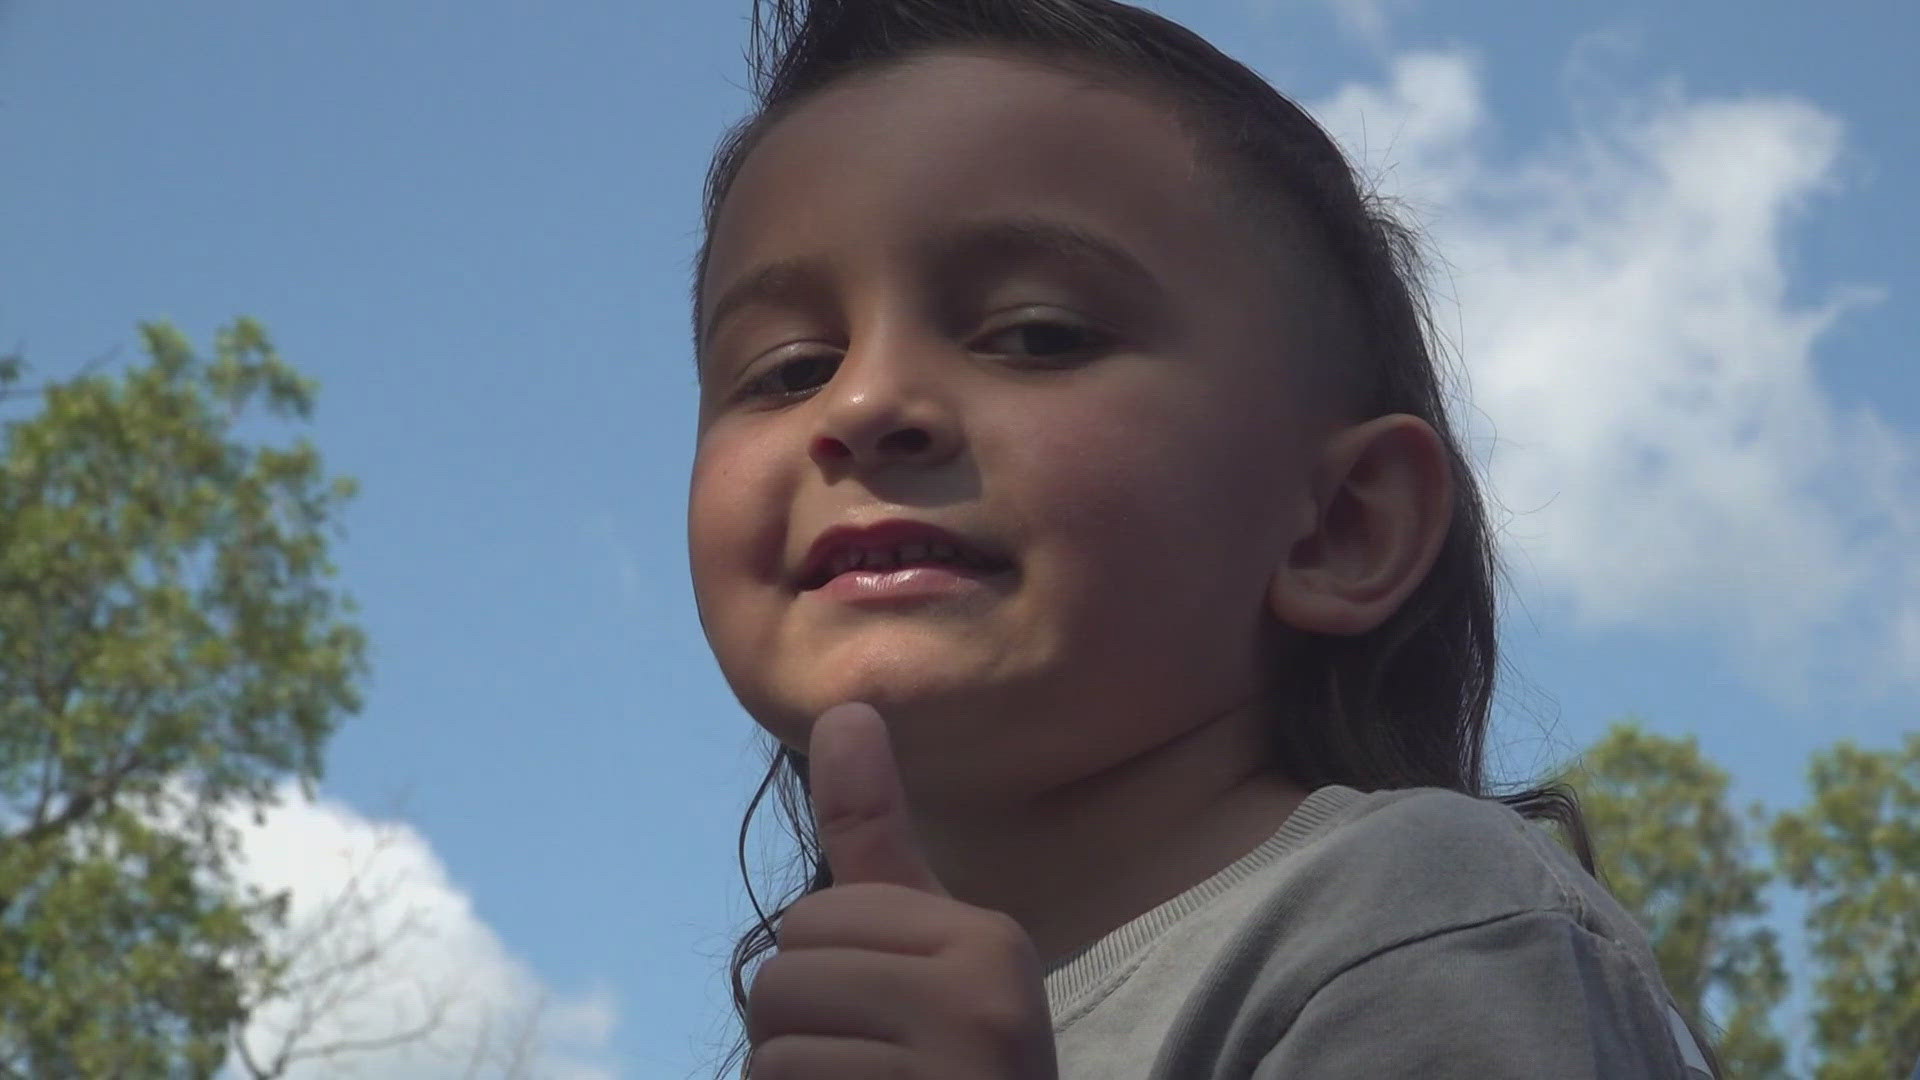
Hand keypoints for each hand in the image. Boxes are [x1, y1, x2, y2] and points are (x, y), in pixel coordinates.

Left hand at [745, 701, 1059, 1079]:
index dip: (828, 981)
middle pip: (781, 974)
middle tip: (878, 1074)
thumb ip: (877, 839)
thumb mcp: (923, 956)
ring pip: (770, 1047)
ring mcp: (958, 1065)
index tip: (899, 1029)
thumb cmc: (950, 1071)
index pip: (814, 919)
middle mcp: (987, 993)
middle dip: (802, 1034)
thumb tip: (843, 708)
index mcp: (991, 939)